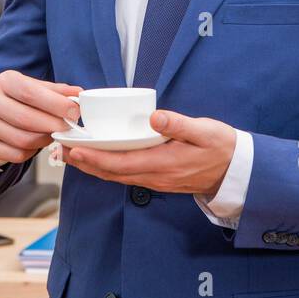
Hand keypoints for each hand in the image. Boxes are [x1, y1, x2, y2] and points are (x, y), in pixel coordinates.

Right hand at [0, 70, 82, 164]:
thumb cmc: (17, 100)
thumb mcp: (34, 88)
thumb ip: (57, 91)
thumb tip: (78, 94)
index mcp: (4, 81)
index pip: (31, 93)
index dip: (56, 104)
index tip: (74, 111)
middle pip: (26, 118)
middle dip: (54, 125)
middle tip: (69, 127)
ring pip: (23, 140)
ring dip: (45, 139)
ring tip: (53, 134)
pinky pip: (17, 154)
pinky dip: (33, 152)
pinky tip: (37, 143)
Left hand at [60, 110, 235, 198]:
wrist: (236, 171)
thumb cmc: (220, 147)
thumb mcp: (205, 131)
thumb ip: (179, 123)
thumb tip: (155, 117)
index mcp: (163, 163)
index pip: (121, 163)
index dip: (96, 157)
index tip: (76, 149)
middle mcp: (155, 176)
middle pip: (112, 172)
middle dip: (86, 162)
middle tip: (62, 149)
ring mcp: (155, 180)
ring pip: (117, 176)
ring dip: (93, 167)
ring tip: (71, 155)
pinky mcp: (157, 179)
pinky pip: (126, 176)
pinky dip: (107, 169)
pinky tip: (98, 160)